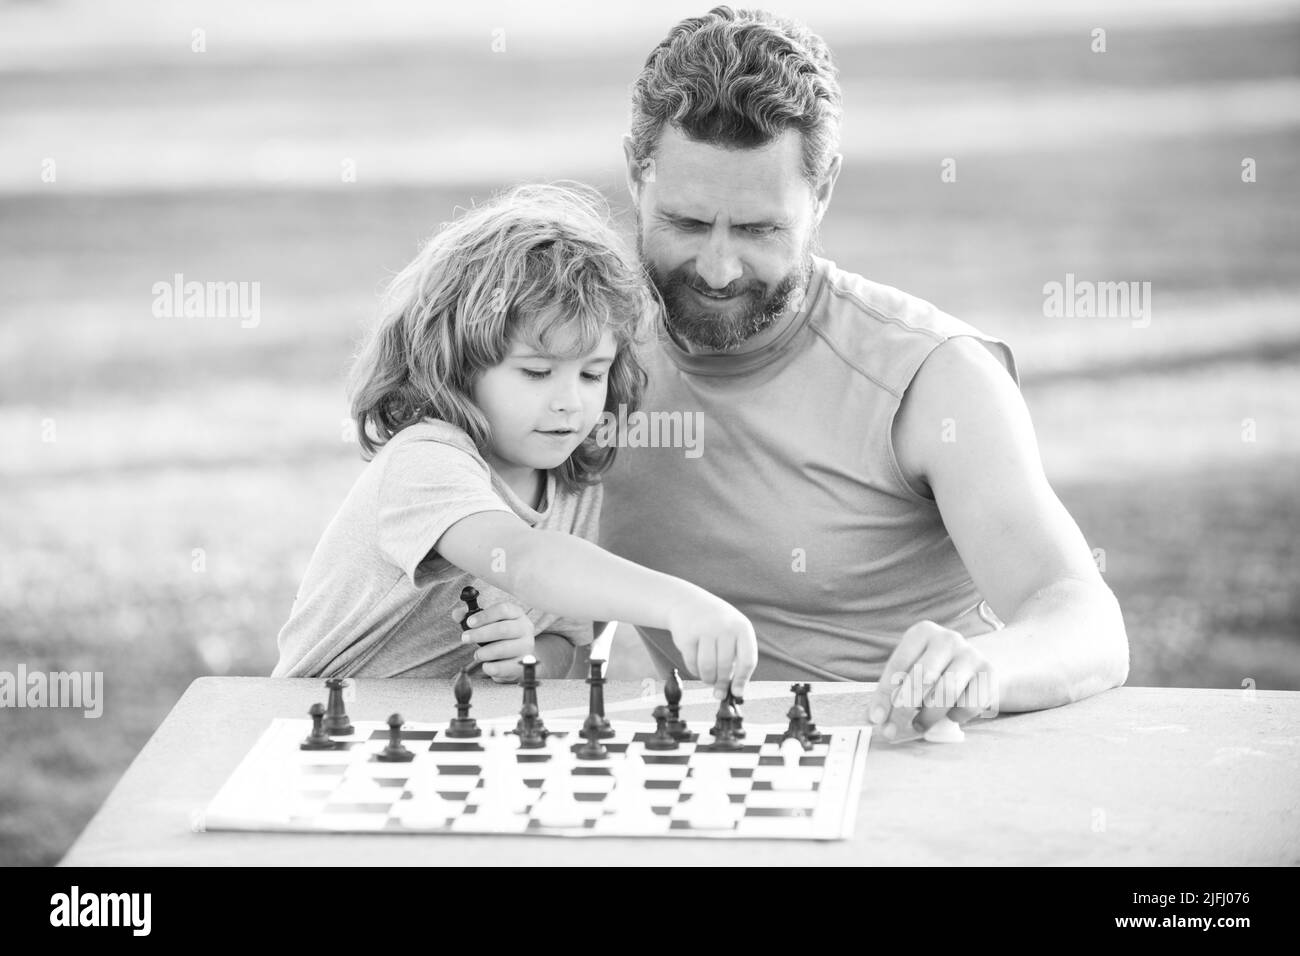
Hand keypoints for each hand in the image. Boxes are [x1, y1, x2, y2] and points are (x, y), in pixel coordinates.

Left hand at [452, 599, 534, 682]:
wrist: (516, 656)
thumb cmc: (498, 636)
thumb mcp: (486, 623)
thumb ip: (469, 616)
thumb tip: (457, 614)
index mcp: (516, 613)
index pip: (503, 609)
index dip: (485, 616)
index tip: (469, 622)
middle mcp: (525, 628)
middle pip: (503, 629)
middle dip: (480, 634)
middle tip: (464, 638)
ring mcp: (526, 647)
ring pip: (504, 649)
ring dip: (485, 652)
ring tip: (477, 655)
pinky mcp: (523, 664)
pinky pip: (506, 667)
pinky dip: (493, 668)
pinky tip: (486, 666)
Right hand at [666, 597, 757, 698]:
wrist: (687, 603)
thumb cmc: (715, 624)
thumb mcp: (732, 633)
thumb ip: (737, 659)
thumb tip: (734, 692)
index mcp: (742, 627)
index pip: (748, 660)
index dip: (742, 680)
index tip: (736, 693)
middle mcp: (725, 626)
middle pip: (725, 667)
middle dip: (721, 682)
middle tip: (718, 689)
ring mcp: (704, 629)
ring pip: (707, 668)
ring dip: (707, 679)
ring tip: (708, 678)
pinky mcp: (687, 635)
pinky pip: (692, 663)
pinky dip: (695, 671)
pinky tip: (697, 668)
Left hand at [867, 621, 995, 740]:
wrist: (974, 668)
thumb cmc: (934, 671)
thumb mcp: (911, 670)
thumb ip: (895, 690)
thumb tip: (879, 720)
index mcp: (922, 632)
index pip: (899, 664)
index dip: (885, 694)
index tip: (877, 719)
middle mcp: (948, 639)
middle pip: (922, 676)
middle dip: (905, 708)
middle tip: (894, 729)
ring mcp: (971, 654)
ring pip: (946, 692)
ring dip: (928, 716)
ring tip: (919, 725)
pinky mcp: (989, 673)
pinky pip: (969, 703)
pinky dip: (955, 716)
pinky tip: (949, 715)